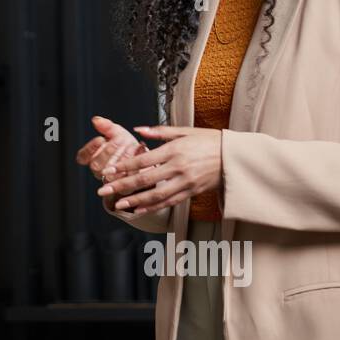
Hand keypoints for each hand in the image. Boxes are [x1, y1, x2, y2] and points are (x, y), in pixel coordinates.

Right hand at [75, 115, 141, 180]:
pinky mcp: (125, 188)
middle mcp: (99, 171)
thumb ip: (106, 126)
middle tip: (118, 141)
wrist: (143, 159)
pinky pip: (128, 179)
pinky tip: (141, 151)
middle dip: (108, 152)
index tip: (100, 139)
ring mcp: (111, 181)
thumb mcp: (116, 133)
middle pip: (96, 165)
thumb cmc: (125, 145)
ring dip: (122, 158)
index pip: (83, 157)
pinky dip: (136, 165)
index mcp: (92, 158)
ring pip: (111, 174)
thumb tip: (96, 120)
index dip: (90, 148)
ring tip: (131, 146)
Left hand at [97, 125, 222, 215]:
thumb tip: (138, 129)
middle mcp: (179, 167)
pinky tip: (139, 209)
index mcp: (174, 150)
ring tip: (118, 204)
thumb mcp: (185, 131)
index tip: (108, 172)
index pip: (143, 160)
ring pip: (156, 195)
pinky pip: (169, 202)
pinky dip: (153, 207)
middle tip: (103, 190)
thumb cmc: (209, 140)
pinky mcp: (192, 192)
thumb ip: (160, 132)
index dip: (123, 167)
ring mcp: (186, 182)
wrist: (235, 157)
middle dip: (122, 186)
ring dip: (135, 200)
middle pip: (145, 179)